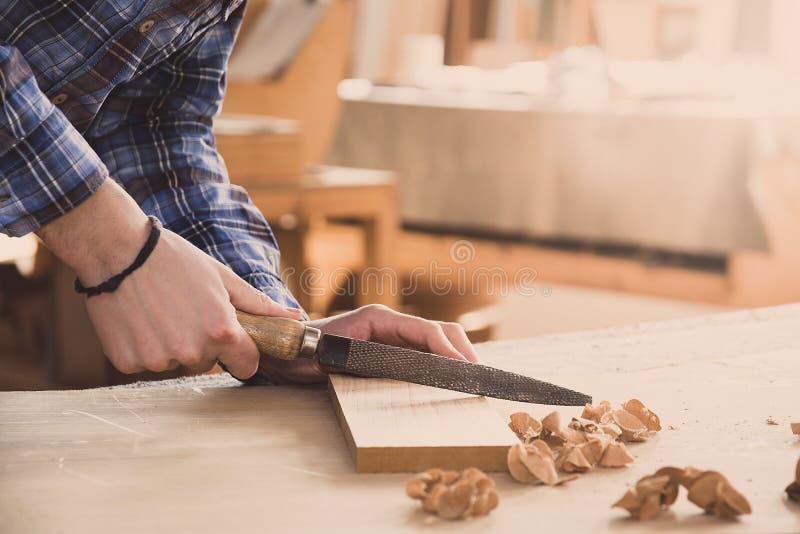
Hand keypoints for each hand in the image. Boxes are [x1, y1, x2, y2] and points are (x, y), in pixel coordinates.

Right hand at [39, 180, 300, 377]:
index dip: (242, 351)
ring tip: (159, 311)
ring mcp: (158, 360)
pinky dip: (144, 347)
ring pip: (176, 362)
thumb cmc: (173, 260)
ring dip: (172, 344)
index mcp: (221, 331)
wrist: (117, 251)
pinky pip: (146, 363)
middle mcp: (191, 351)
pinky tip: (139, 320)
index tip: (232, 340)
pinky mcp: (128, 363)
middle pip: (207, 361)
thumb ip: (259, 305)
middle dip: (202, 342)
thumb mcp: (222, 278)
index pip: (247, 365)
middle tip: (186, 310)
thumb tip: (294, 317)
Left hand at [253, 304, 478, 383]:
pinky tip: (451, 379)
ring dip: (457, 355)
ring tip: (472, 379)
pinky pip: (424, 350)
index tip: (464, 369)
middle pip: (439, 330)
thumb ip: (364, 361)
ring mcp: (391, 334)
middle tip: (478, 378)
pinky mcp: (390, 347)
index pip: (426, 330)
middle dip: (462, 350)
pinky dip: (443, 361)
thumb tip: (396, 368)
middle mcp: (389, 322)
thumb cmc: (302, 355)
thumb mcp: (330, 357)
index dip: (448, 349)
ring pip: (436, 338)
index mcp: (379, 318)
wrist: (283, 350)